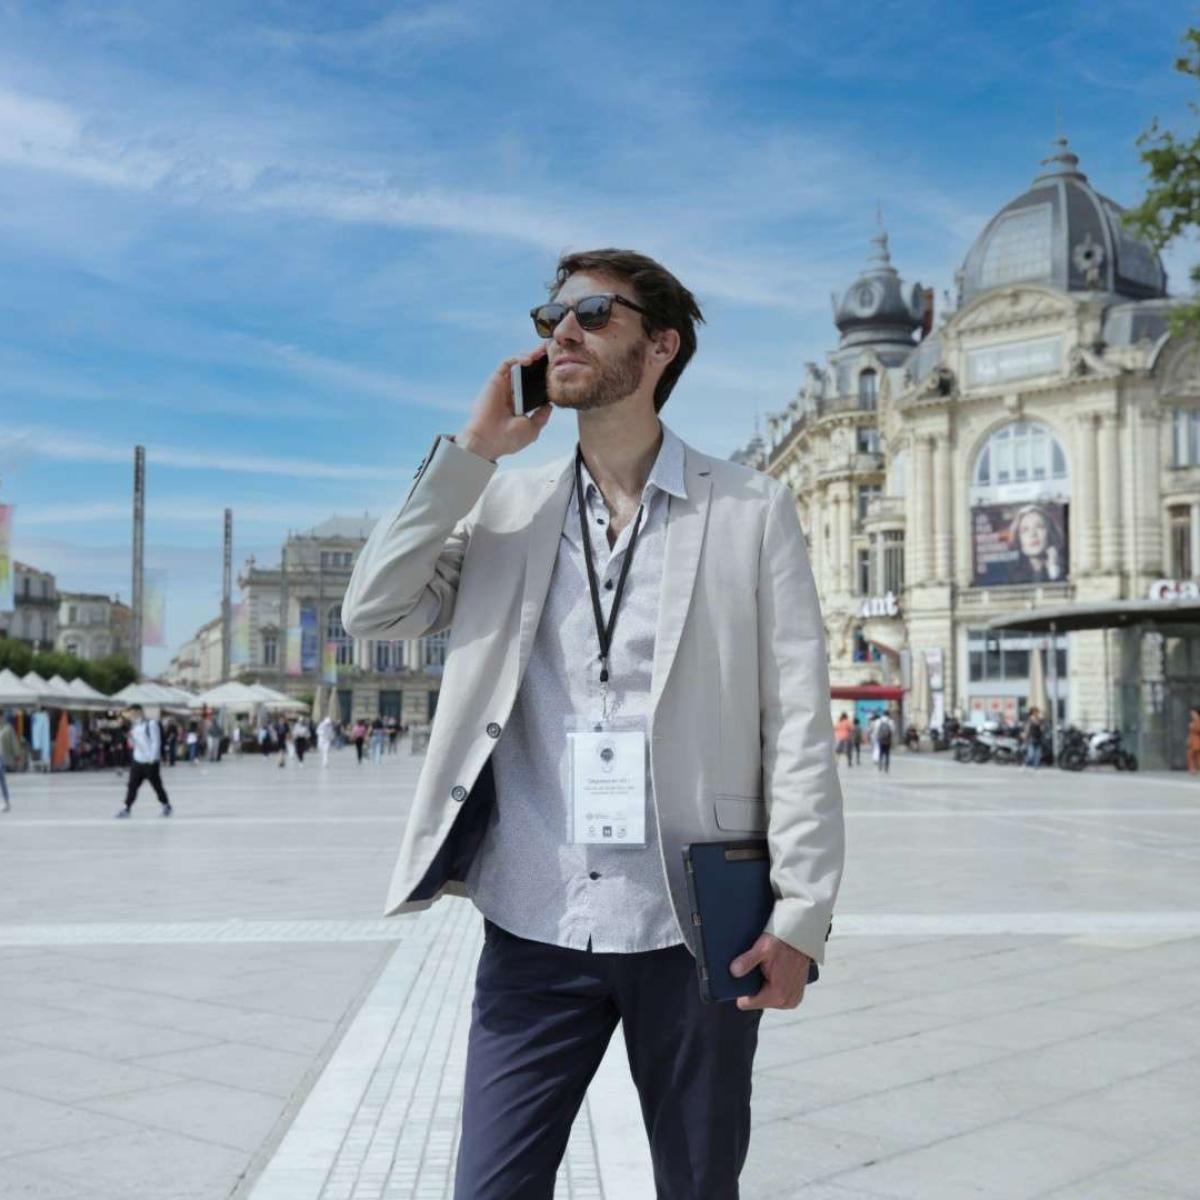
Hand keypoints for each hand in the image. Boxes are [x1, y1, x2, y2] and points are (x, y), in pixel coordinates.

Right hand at [457, 346, 552, 461]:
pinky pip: (507, 363)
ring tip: (543, 352)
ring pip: (518, 364)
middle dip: (540, 361)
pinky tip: (530, 359)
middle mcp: (513, 393)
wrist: (489, 440)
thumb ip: (542, 415)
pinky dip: (518, 358)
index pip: (535, 386)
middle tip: (553, 352)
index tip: (558, 369)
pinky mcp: (495, 380)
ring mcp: (504, 386)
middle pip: (528, 372)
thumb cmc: (509, 439)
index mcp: (522, 405)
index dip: (545, 376)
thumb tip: (551, 405)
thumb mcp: (533, 428)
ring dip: (531, 355)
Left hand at [730, 933, 810, 1010]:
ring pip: (766, 1000)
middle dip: (756, 987)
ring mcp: (793, 1000)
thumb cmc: (782, 942)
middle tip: (760, 969)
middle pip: (757, 1001)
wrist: (800, 938)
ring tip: (768, 970)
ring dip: (765, 987)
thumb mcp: (762, 948)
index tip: (746, 975)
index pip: (746, 1003)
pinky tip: (775, 974)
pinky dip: (774, 988)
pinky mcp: (796, 997)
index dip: (743, 989)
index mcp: (777, 994)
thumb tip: (734, 971)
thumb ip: (747, 961)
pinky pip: (777, 997)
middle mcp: (787, 1002)